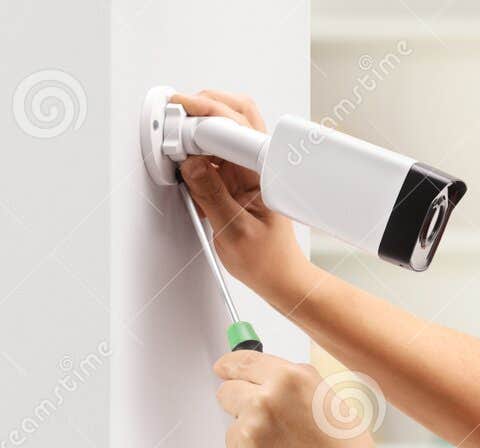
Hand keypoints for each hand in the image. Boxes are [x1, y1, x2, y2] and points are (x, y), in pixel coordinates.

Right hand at [173, 91, 310, 302]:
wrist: (278, 277)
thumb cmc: (267, 260)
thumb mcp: (233, 231)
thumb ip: (211, 195)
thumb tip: (191, 163)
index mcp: (264, 174)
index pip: (236, 131)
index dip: (204, 124)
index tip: (178, 130)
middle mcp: (256, 165)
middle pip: (231, 113)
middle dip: (199, 110)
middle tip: (172, 126)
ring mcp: (245, 168)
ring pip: (219, 128)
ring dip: (194, 128)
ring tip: (174, 143)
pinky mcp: (233, 176)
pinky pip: (210, 150)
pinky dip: (193, 148)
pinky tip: (182, 161)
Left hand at [213, 350, 399, 447]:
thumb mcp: (335, 403)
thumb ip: (300, 384)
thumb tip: (274, 378)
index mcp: (291, 380)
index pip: (242, 362)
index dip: (231, 366)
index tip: (225, 369)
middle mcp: (265, 403)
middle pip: (227, 392)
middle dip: (240, 402)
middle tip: (264, 419)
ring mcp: (251, 435)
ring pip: (232, 428)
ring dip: (248, 436)